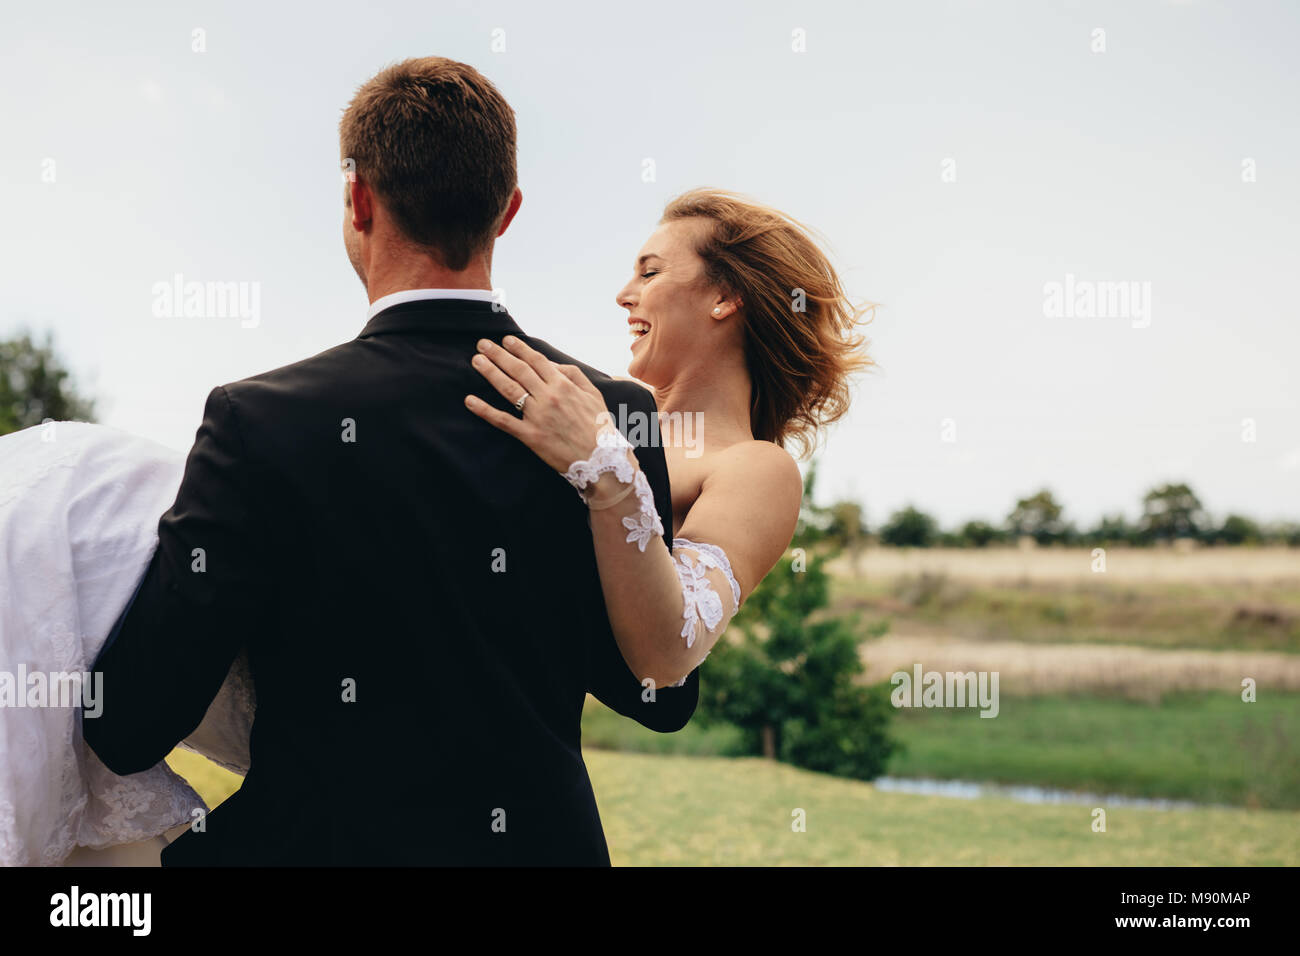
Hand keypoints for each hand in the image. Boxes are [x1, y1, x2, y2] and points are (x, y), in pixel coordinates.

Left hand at [465, 335, 614, 474]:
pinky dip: (485, 410)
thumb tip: (551, 364)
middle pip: (518, 370)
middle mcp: (548, 397)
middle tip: (482, 344)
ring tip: (477, 361)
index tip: (506, 340)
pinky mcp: (530, 436)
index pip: (536, 361)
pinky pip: (503, 420)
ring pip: (509, 389)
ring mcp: (537, 416)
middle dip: (499, 355)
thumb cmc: (599, 426)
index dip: (519, 349)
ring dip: (490, 373)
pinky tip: (470, 400)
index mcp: (563, 385)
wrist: (601, 460)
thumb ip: (573, 375)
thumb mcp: (593, 394)